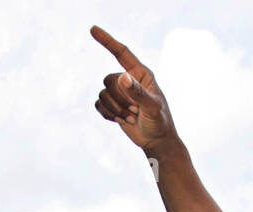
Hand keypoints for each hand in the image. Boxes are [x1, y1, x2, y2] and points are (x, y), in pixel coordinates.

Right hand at [91, 26, 176, 153]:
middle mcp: (128, 80)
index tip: (93, 29)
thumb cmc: (160, 122)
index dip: (107, 41)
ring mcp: (119, 93)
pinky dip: (108, 115)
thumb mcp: (153, 107)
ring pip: (103, 94)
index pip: (121, 53)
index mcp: (141, 73)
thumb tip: (122, 77)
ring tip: (132, 117)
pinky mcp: (112, 106)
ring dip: (116, 109)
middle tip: (136, 112)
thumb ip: (138, 92)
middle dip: (119, 99)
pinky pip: (98, 105)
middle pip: (108, 79)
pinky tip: (121, 121)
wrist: (156, 141)